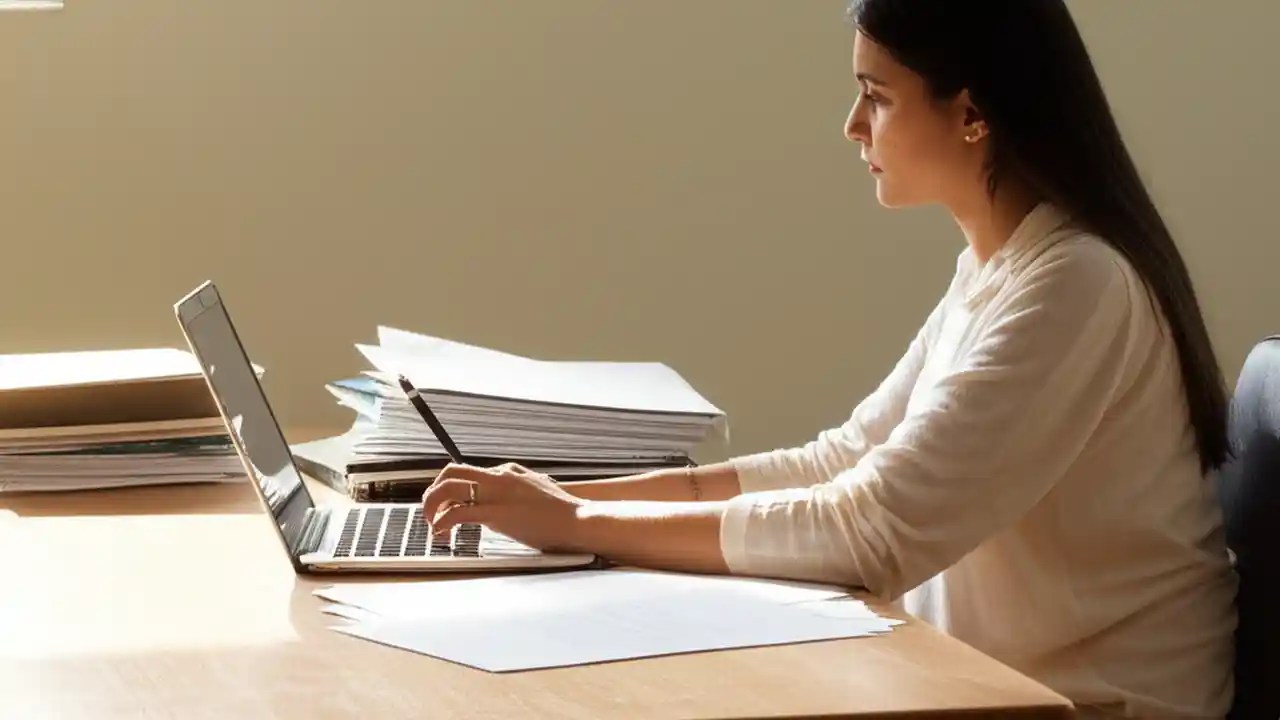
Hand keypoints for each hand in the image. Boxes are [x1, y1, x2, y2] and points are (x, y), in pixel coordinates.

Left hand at [421, 462, 584, 551]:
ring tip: (432, 524)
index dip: (453, 491)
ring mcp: (496, 493)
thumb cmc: (564, 514)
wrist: (579, 520)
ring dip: (431, 504)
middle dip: (434, 491)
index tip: (447, 506)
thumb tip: (509, 506)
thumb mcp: (539, 493)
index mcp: (509, 472)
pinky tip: (441, 534)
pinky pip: (457, 513)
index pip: (470, 473)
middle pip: (451, 471)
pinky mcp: (496, 513)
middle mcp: (499, 476)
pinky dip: (442, 522)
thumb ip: (520, 494)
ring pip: (448, 486)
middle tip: (431, 511)